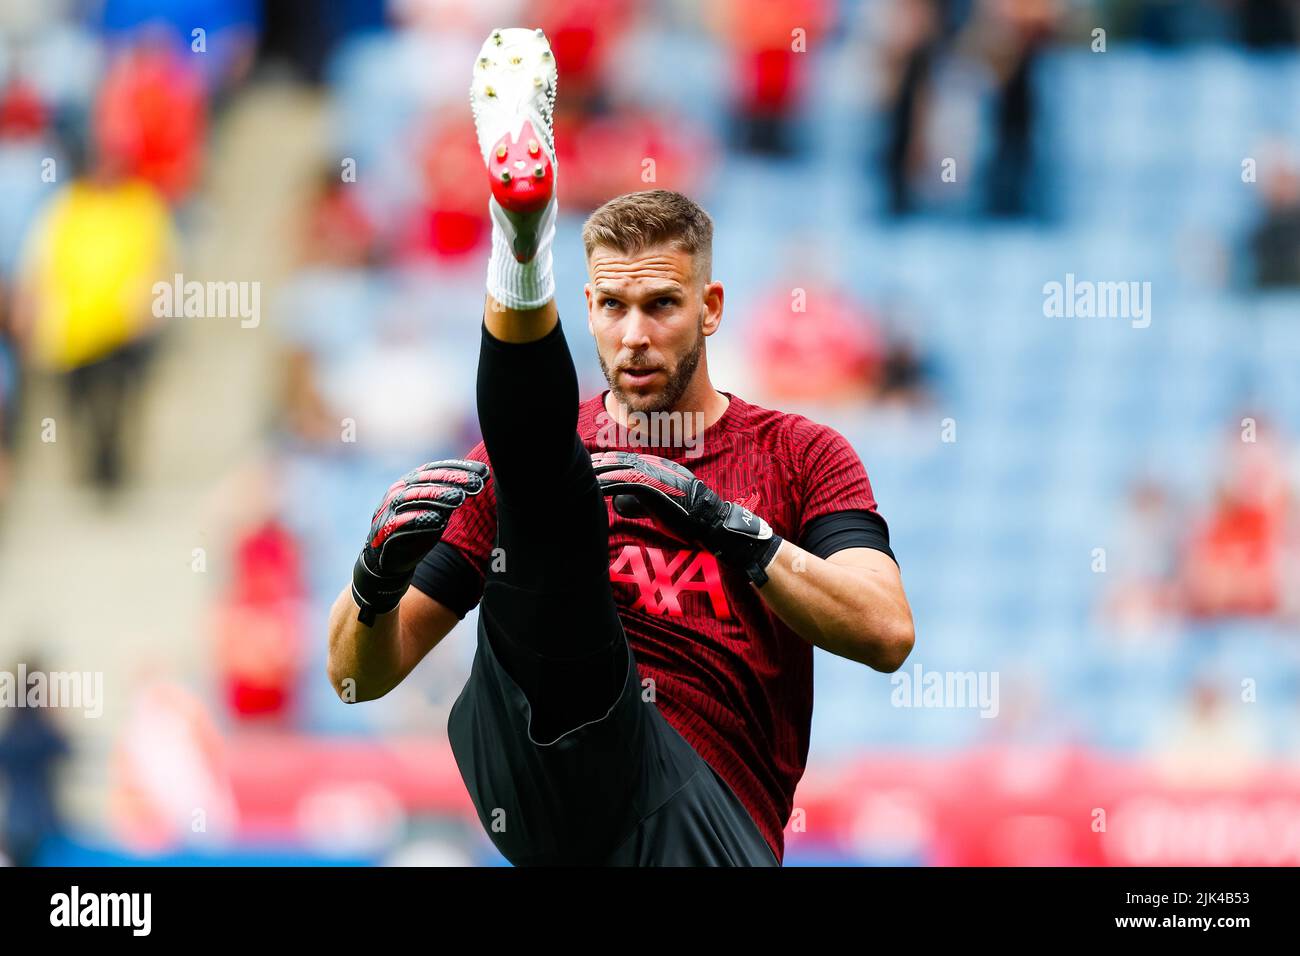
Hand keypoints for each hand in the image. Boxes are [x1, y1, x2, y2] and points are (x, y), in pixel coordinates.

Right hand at [351, 459, 488, 623]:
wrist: (388, 561)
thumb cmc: (416, 531)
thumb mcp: (437, 510)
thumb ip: (451, 496)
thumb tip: (479, 480)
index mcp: (411, 483)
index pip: (435, 469)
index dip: (459, 468)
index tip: (483, 471)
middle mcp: (399, 491)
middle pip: (427, 480)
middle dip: (453, 480)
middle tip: (477, 484)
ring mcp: (390, 509)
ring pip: (414, 498)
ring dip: (438, 496)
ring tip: (460, 498)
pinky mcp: (384, 530)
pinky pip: (401, 523)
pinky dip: (419, 520)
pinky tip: (438, 520)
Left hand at [590, 451, 781, 585]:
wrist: (710, 522)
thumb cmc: (686, 518)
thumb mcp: (657, 507)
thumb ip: (639, 501)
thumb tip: (620, 502)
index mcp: (656, 468)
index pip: (624, 460)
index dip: (604, 462)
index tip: (588, 465)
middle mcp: (654, 467)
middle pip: (618, 460)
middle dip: (596, 462)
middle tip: (576, 465)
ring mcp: (655, 475)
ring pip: (619, 468)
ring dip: (598, 471)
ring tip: (580, 473)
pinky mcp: (654, 487)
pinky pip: (625, 482)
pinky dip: (607, 483)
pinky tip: (594, 486)